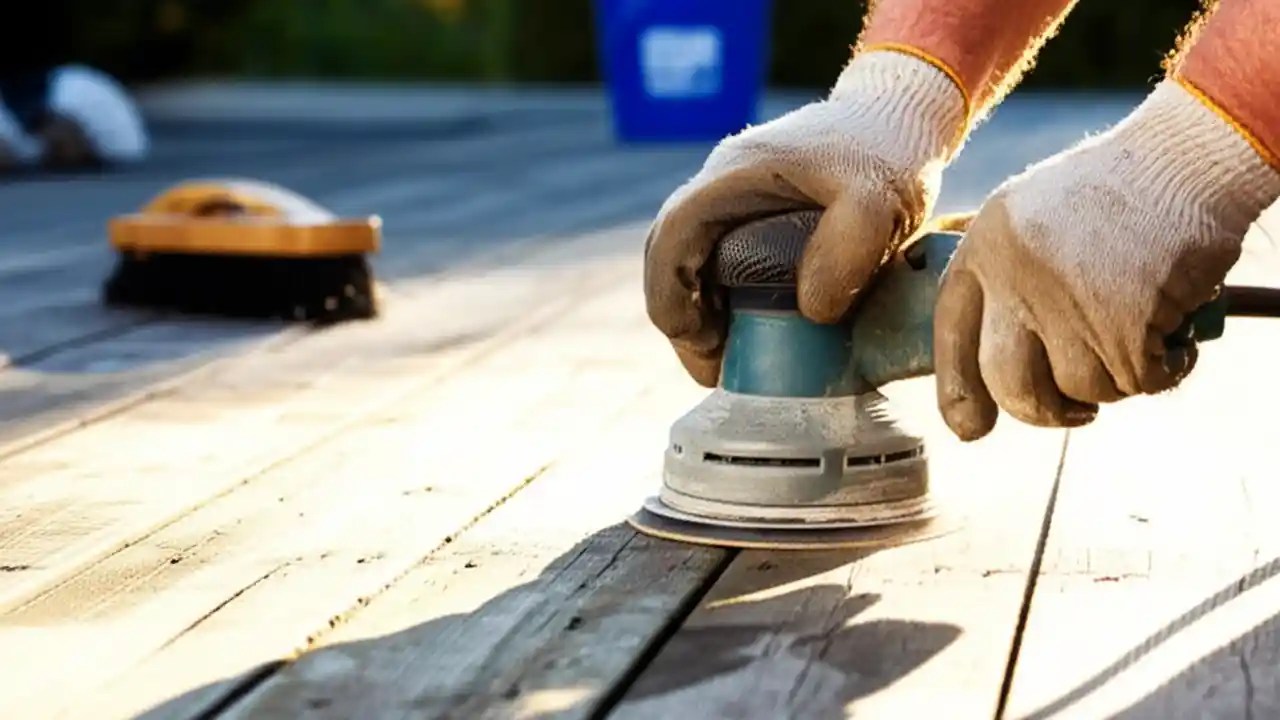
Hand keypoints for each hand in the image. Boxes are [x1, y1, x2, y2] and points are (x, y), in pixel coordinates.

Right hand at [644, 50, 967, 385]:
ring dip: (703, 315)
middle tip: (719, 368)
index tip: (702, 346)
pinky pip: (720, 263)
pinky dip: (727, 303)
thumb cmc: (889, 148)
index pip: (670, 239)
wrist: (904, 111)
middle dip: (684, 320)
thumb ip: (848, 251)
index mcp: (731, 177)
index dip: (669, 298)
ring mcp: (734, 201)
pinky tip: (758, 333)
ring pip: (692, 264)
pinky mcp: (755, 215)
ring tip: (737, 360)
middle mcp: (720, 187)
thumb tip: (811, 311)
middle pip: (670, 259)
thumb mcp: (878, 198)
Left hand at [933, 80, 1279, 439]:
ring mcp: (1066, 300)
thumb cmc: (1115, 190)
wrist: (1184, 159)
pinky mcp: (1123, 322)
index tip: (969, 427)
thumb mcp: (1031, 218)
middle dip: (1039, 412)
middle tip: (1070, 411)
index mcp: (985, 248)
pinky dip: (1162, 372)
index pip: (951, 333)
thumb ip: (1006, 279)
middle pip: (1007, 381)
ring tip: (1136, 344)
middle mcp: (1014, 276)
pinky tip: (1172, 342)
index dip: (956, 390)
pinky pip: (1134, 382)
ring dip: (1113, 383)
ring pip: (1077, 388)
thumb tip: (991, 362)